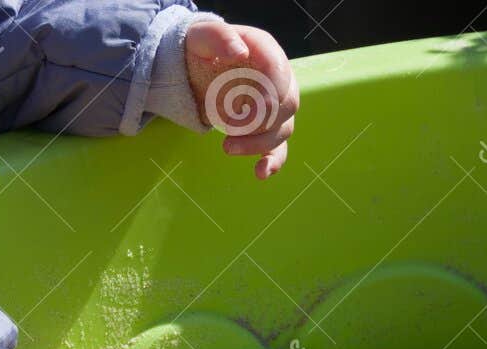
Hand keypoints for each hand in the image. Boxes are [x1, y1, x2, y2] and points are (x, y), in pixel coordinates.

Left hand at [185, 21, 297, 178]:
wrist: (200, 65)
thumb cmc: (203, 49)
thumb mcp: (203, 36)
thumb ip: (219, 36)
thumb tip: (239, 50)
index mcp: (266, 52)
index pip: (279, 71)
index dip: (271, 89)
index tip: (255, 104)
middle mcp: (279, 79)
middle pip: (286, 104)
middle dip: (261, 120)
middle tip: (229, 128)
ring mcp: (277, 106)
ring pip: (282, 129)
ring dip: (259, 143)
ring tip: (227, 147)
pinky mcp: (268, 128)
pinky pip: (278, 148)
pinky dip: (272, 162)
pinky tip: (261, 173)